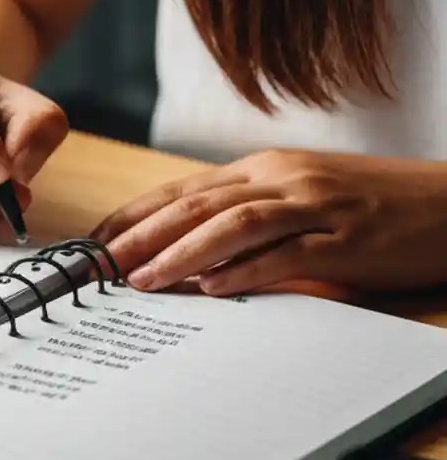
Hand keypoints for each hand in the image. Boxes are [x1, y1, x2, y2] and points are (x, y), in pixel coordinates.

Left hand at [92, 149, 446, 294]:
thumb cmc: (367, 206)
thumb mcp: (297, 198)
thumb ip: (244, 218)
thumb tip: (180, 255)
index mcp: (265, 170)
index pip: (182, 191)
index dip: (132, 216)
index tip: (92, 243)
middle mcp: (283, 181)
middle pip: (196, 205)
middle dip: (139, 236)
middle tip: (98, 267)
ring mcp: (316, 209)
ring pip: (233, 225)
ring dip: (180, 254)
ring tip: (141, 281)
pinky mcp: (347, 242)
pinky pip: (286, 255)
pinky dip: (245, 271)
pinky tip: (211, 289)